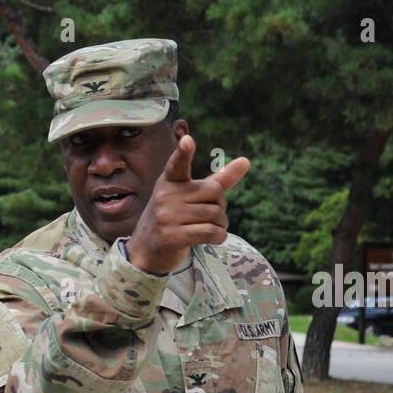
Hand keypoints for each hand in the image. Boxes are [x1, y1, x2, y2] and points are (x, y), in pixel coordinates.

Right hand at [127, 135, 249, 274]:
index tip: (188, 141)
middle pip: (215, 192)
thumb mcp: (189, 196)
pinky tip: (215, 238)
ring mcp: (166, 216)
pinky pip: (209, 232)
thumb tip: (246, 160)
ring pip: (215, 214)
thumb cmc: (173, 218)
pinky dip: (219, 237)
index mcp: (169, 181)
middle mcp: (165, 196)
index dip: (184, 153)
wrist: (146, 251)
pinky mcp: (171, 236)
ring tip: (212, 229)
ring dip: (221, 225)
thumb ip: (217, 180)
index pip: (177, 164)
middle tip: (212, 215)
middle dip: (221, 205)